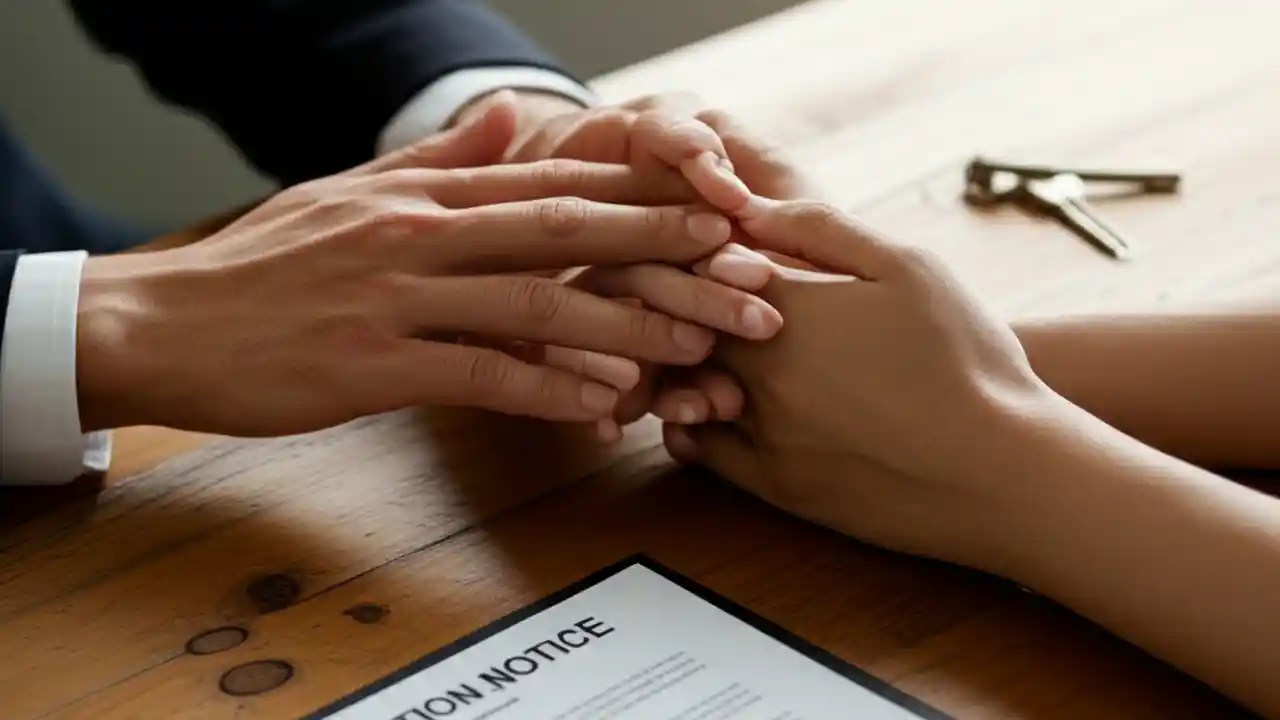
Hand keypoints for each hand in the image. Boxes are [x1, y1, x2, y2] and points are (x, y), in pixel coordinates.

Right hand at [74, 110, 738, 437]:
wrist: (163, 322)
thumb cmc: (264, 265)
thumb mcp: (352, 192)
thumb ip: (442, 155)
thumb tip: (513, 116)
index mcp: (423, 192)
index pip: (555, 183)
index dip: (646, 197)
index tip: (717, 211)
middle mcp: (420, 232)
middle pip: (567, 233)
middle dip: (667, 251)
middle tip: (748, 273)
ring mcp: (397, 296)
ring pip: (537, 304)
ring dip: (629, 325)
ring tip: (704, 343)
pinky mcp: (372, 364)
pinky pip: (479, 375)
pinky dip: (549, 389)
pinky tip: (606, 405)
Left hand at [663, 201, 1055, 572]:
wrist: (1006, 471)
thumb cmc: (966, 358)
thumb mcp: (907, 267)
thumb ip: (819, 229)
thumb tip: (748, 209)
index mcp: (789, 310)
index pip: (699, 265)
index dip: (701, 255)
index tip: (717, 254)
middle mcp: (761, 373)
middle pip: (680, 324)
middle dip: (684, 305)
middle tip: (700, 296)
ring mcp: (763, 434)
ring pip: (682, 385)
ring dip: (684, 363)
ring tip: (707, 348)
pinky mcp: (775, 487)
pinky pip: (700, 451)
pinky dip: (691, 422)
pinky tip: (709, 405)